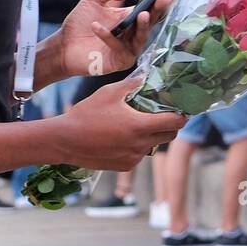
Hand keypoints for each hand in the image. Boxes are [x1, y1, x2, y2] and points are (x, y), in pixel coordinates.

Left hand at [57, 0, 172, 77]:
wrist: (64, 44)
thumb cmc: (79, 22)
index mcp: (131, 17)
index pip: (152, 8)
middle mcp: (134, 33)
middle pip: (152, 21)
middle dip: (159, 9)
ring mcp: (129, 48)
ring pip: (141, 37)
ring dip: (143, 26)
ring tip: (142, 14)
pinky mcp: (120, 61)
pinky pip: (118, 48)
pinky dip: (108, 37)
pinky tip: (96, 27)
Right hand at [59, 78, 187, 170]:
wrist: (65, 141)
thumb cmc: (86, 114)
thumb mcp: (110, 92)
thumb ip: (132, 84)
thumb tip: (146, 78)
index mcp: (140, 126)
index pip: (175, 122)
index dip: (181, 115)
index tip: (181, 108)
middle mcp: (140, 145)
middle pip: (169, 136)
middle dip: (170, 125)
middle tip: (162, 114)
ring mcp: (133, 158)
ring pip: (153, 146)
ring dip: (152, 136)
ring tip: (137, 124)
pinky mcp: (124, 167)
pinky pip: (139, 155)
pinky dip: (137, 146)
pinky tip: (122, 137)